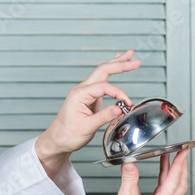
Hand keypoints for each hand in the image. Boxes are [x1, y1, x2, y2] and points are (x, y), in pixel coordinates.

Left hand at [35, 50, 141, 178]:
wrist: (58, 140)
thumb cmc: (68, 135)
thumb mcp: (87, 127)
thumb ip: (104, 116)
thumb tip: (119, 108)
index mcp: (79, 94)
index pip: (104, 87)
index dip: (119, 93)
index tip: (127, 104)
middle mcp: (82, 89)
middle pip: (103, 70)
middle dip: (120, 64)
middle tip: (136, 60)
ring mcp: (85, 92)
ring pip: (102, 72)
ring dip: (117, 64)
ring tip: (129, 54)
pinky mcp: (89, 97)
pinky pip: (102, 81)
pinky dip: (111, 72)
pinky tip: (116, 64)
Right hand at [100, 149, 189, 194]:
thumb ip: (129, 179)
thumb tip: (131, 164)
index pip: (174, 180)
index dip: (179, 164)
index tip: (184, 152)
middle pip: (179, 185)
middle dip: (181, 168)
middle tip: (181, 154)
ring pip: (170, 188)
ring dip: (171, 173)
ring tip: (167, 158)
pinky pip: (161, 192)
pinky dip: (161, 180)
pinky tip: (156, 174)